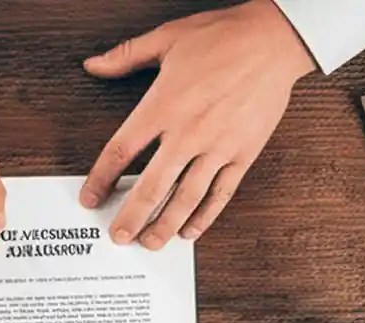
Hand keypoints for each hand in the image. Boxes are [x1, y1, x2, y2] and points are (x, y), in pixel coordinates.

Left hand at [80, 0, 315, 248]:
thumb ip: (126, 56)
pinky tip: (190, 231)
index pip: (121, 151)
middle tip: (117, 237)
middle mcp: (188, 132)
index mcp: (163, 105)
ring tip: (150, 243)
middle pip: (151, 187)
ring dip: (165, 225)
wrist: (274, 40)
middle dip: (130, 217)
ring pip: (186, 198)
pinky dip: (205, 216)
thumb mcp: (167, 38)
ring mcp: (218, 147)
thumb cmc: (223, 37)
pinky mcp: (243, 154)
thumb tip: (93, 65)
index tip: (90, 198)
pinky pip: (221, 194)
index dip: (101, 179)